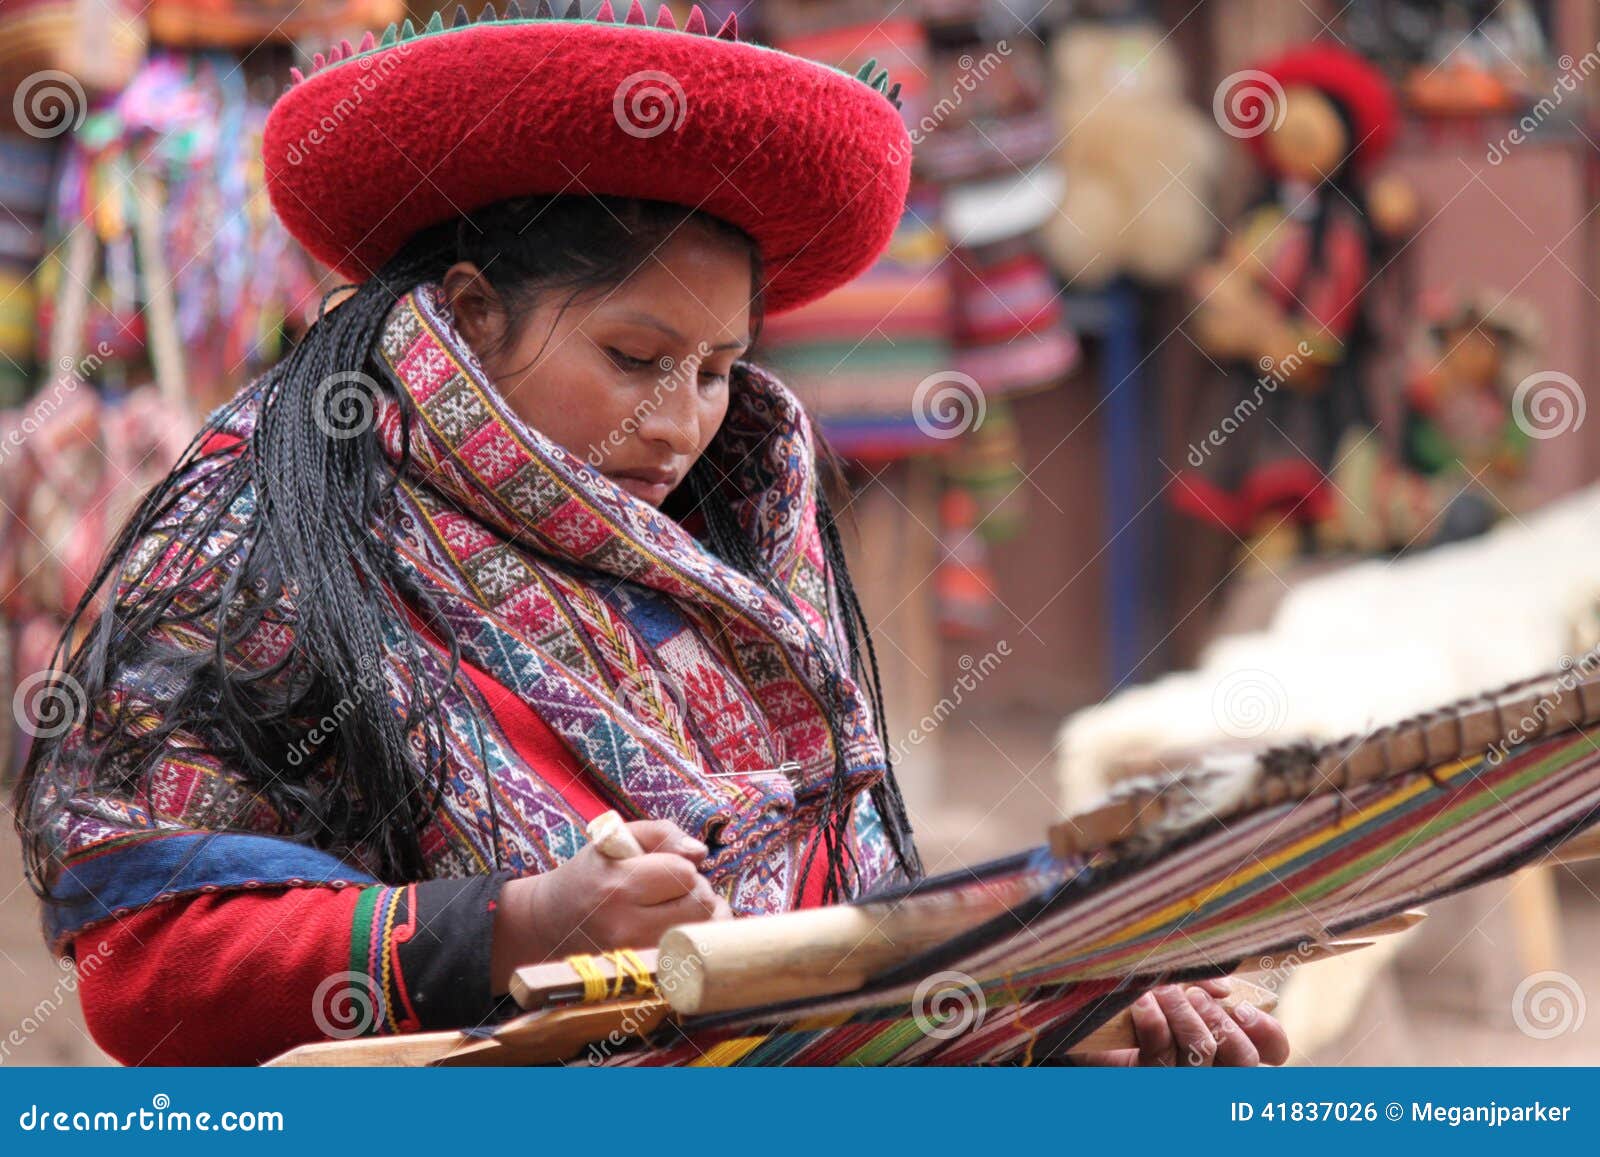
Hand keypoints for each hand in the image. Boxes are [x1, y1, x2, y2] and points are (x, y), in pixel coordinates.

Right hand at [490, 820, 732, 992]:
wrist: (550, 924)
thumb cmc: (590, 875)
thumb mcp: (617, 839)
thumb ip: (663, 834)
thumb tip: (700, 852)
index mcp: (618, 885)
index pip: (683, 873)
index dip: (681, 866)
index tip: (664, 869)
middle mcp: (626, 926)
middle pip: (700, 905)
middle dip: (696, 891)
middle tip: (674, 890)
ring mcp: (635, 956)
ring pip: (702, 933)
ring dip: (699, 917)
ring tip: (676, 909)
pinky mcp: (641, 975)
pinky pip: (692, 957)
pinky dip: (695, 942)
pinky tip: (682, 931)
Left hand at [1072, 979, 1290, 1066]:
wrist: (1086, 1027)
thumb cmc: (1137, 1009)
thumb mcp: (1178, 992)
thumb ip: (1204, 987)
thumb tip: (1224, 988)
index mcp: (1227, 1053)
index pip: (1272, 1054)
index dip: (1266, 1032)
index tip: (1239, 1006)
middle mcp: (1211, 1076)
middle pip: (1243, 1057)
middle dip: (1216, 1016)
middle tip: (1192, 995)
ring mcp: (1180, 1086)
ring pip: (1202, 1051)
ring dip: (1182, 1012)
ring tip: (1163, 992)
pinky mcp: (1146, 1085)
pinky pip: (1159, 1055)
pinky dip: (1152, 1021)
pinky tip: (1142, 1004)